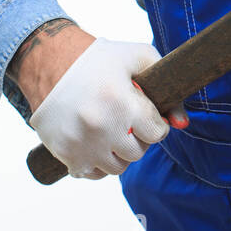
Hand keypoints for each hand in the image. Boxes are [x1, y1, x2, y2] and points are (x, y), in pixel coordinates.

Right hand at [28, 37, 188, 179]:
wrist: (48, 60)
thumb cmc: (97, 59)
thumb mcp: (137, 57)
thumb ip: (167, 86)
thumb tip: (181, 123)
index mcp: (120, 100)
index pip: (157, 133)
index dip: (155, 123)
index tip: (147, 116)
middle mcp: (101, 125)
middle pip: (137, 152)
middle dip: (138, 138)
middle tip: (128, 122)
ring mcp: (81, 143)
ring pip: (117, 167)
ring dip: (118, 153)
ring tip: (112, 131)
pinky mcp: (64, 153)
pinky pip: (93, 174)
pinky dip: (97, 163)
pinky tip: (96, 143)